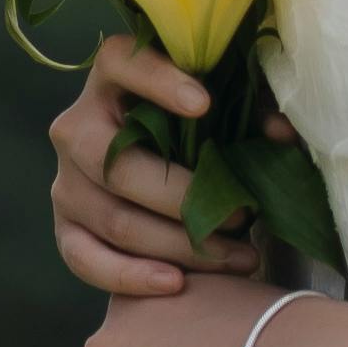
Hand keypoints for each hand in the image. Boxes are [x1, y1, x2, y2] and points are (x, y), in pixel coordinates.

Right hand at [51, 29, 264, 298]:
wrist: (154, 164)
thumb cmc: (198, 126)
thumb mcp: (224, 104)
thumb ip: (252, 108)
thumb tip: (282, 134)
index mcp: (110, 76)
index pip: (120, 63)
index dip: (159, 82)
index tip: (204, 104)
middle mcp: (76, 127)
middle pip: (119, 167)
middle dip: (187, 197)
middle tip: (242, 214)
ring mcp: (65, 182)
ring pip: (116, 221)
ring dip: (181, 246)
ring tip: (237, 255)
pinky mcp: (66, 229)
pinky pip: (87, 261)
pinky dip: (132, 277)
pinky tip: (176, 283)